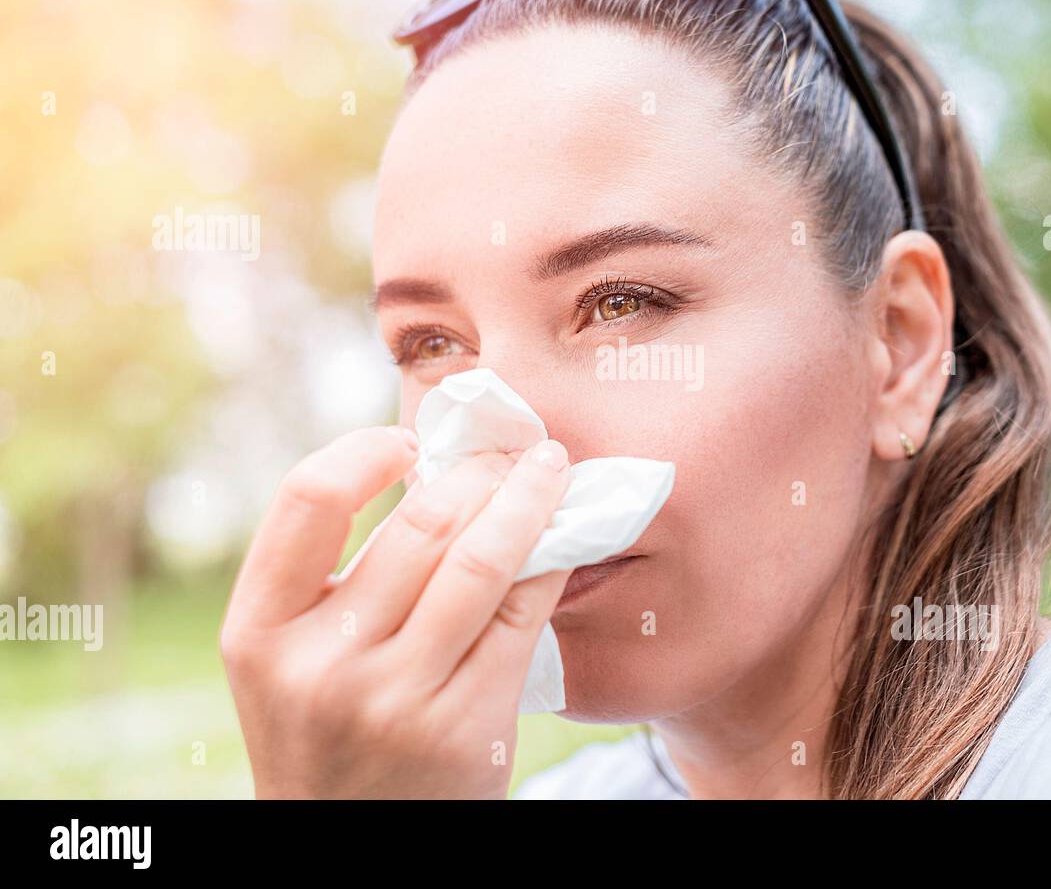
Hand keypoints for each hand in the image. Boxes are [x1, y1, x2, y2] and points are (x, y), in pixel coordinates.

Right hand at [219, 425, 572, 798]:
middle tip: (509, 450)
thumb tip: (434, 468)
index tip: (408, 441)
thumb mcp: (292, 656)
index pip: (308, 498)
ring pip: (481, 562)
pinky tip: (562, 534)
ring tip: (548, 469)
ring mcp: (394, 699)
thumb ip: (334, 574)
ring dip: (528, 499)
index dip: (364, 451)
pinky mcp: (463, 727)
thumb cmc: (326, 724)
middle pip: (419, 524)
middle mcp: (319, 664)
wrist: (348, 839)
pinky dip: (549, 560)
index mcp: (258, 631)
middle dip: (478, 471)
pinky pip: (521, 616)